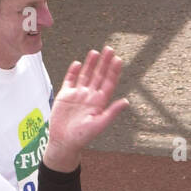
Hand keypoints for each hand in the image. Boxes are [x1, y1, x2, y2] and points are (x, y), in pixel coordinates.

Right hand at [43, 46, 128, 171]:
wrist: (63, 142)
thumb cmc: (82, 137)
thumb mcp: (99, 124)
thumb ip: (112, 112)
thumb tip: (126, 101)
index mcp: (99, 103)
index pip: (108, 84)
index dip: (113, 72)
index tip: (118, 59)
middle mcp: (90, 97)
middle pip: (99, 76)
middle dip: (104, 63)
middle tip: (110, 48)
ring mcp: (77, 95)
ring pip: (85, 75)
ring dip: (91, 64)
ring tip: (96, 52)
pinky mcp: (65, 95)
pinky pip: (70, 80)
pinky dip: (73, 71)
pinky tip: (78, 63)